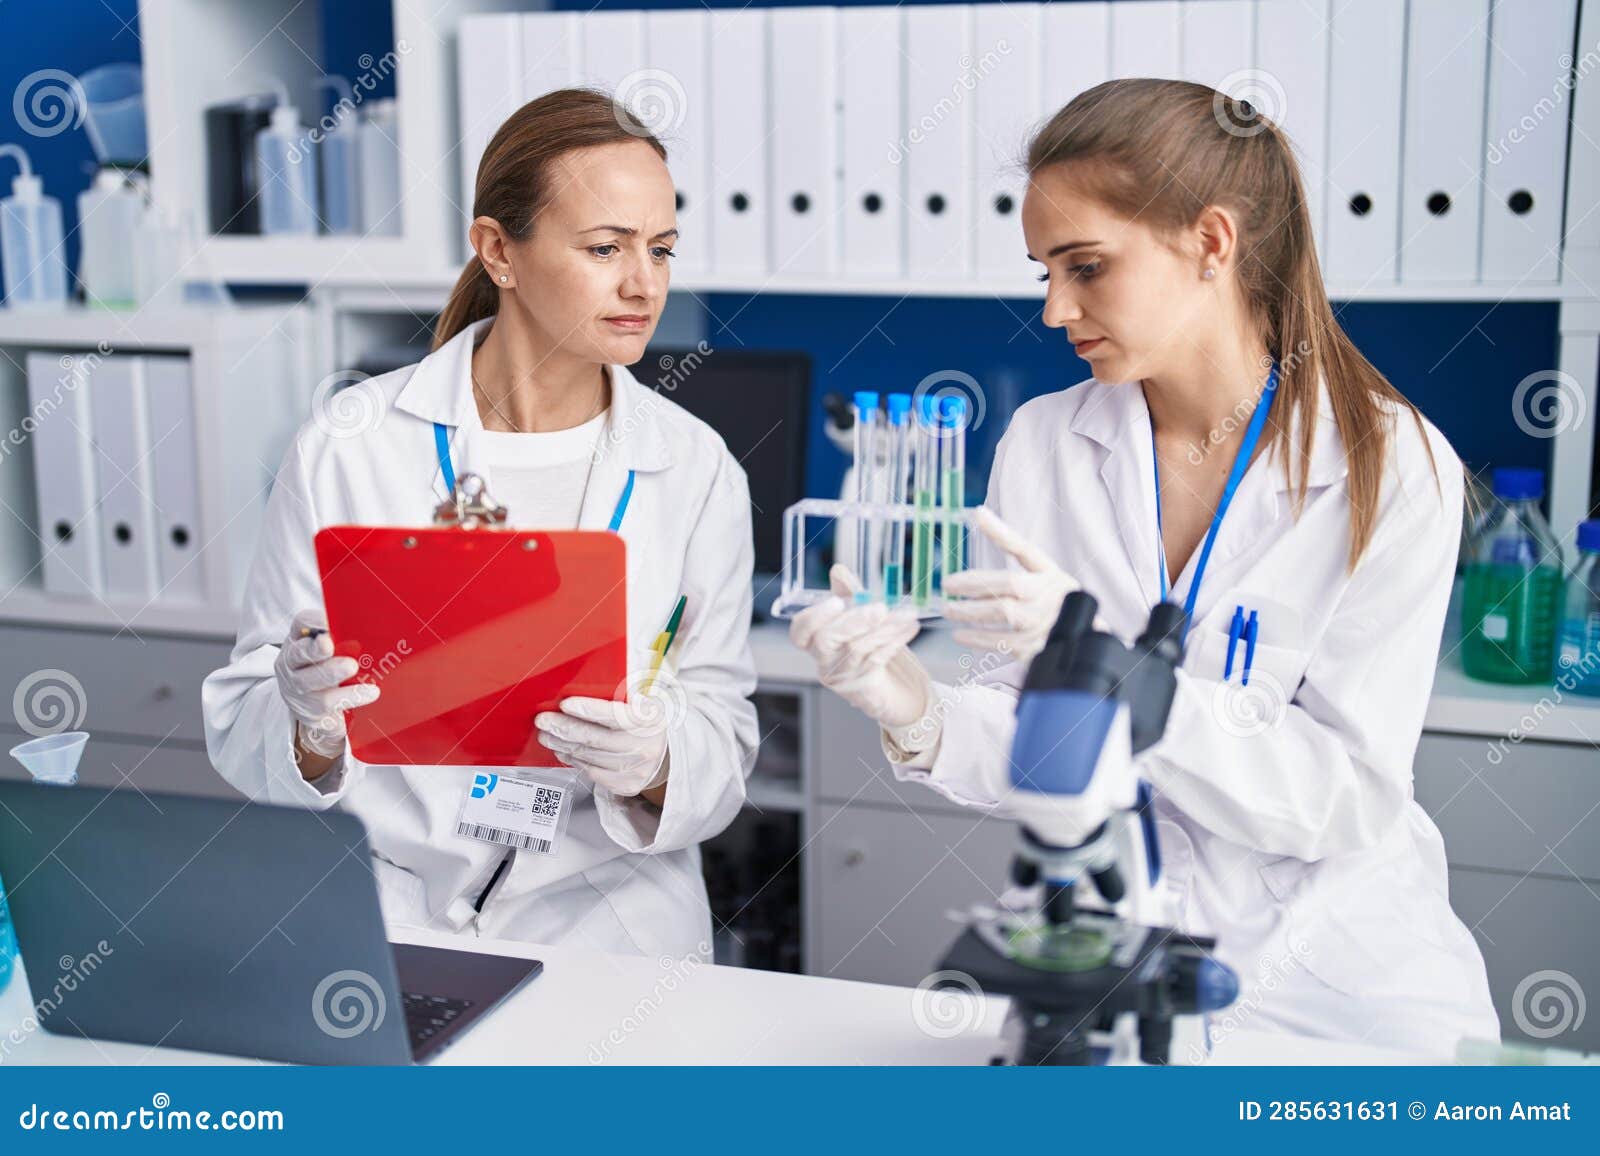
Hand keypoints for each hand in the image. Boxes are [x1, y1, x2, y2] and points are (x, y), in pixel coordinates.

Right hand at [273, 609, 379, 758]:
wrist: (312, 708)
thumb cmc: (325, 669)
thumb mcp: (331, 649)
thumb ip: (345, 637)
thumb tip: (374, 622)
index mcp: (298, 640)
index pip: (302, 623)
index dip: (314, 621)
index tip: (329, 620)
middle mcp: (291, 663)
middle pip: (298, 654)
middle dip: (313, 649)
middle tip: (329, 644)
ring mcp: (297, 689)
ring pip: (308, 682)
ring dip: (330, 673)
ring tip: (352, 667)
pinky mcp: (310, 711)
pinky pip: (327, 704)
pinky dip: (349, 696)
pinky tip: (370, 692)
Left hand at [535, 696, 669, 796]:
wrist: (670, 757)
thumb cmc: (650, 724)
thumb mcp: (648, 703)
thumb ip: (625, 693)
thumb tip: (589, 681)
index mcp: (649, 721)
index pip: (616, 715)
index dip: (589, 710)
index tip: (566, 704)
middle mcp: (642, 747)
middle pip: (594, 738)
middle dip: (563, 728)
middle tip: (544, 720)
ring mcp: (634, 770)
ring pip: (588, 756)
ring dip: (562, 744)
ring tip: (548, 734)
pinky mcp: (624, 785)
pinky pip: (591, 771)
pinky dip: (573, 759)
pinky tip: (564, 750)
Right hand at [789, 564, 933, 737]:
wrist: (897, 690)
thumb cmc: (872, 651)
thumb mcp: (861, 618)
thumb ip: (849, 595)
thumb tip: (838, 570)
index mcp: (816, 642)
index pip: (800, 632)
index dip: (814, 617)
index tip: (836, 601)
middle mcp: (824, 660)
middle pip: (826, 640)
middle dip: (853, 621)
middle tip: (879, 608)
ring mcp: (842, 675)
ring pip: (857, 648)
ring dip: (885, 628)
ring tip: (906, 615)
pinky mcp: (863, 686)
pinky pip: (878, 659)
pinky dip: (896, 641)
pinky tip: (910, 627)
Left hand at [942, 507, 1081, 664]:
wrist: (1081, 638)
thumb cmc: (1052, 599)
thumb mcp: (1041, 572)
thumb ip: (1011, 547)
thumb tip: (978, 513)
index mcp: (1049, 573)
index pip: (1024, 548)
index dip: (1002, 531)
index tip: (977, 514)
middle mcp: (1049, 595)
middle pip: (1011, 583)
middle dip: (975, 583)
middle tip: (948, 584)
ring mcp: (1043, 622)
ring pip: (1004, 612)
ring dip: (970, 611)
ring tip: (948, 609)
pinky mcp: (1036, 647)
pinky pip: (1002, 642)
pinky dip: (977, 638)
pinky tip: (959, 634)